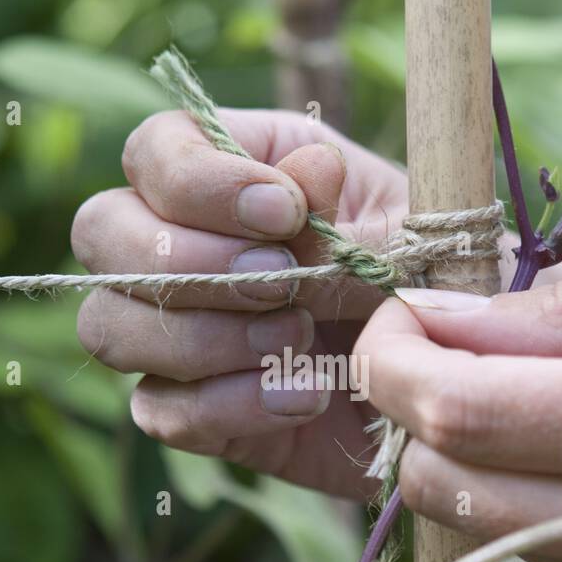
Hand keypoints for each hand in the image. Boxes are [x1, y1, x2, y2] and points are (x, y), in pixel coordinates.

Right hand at [71, 109, 405, 497]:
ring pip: (110, 325)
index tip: (284, 214)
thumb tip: (299, 178)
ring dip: (202, 338)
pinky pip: (157, 411)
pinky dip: (226, 407)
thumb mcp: (412, 235)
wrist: (460, 393)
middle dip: (185, 261)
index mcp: (242, 169)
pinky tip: (302, 397)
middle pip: (100, 232)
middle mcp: (188, 245)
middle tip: (282, 284)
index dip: (197, 182)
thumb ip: (347, 214)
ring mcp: (180, 332)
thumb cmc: (440, 286)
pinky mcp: (196, 411)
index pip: (154, 150)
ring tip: (300, 340)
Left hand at [354, 269, 561, 561]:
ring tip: (474, 382)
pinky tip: (528, 437)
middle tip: (415, 346)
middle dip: (405, 404)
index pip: (467, 403)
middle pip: (447, 477)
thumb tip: (445, 309)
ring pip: (469, 521)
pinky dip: (492, 486)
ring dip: (441, 450)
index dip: (398, 353)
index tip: (398, 315)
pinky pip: (517, 544)